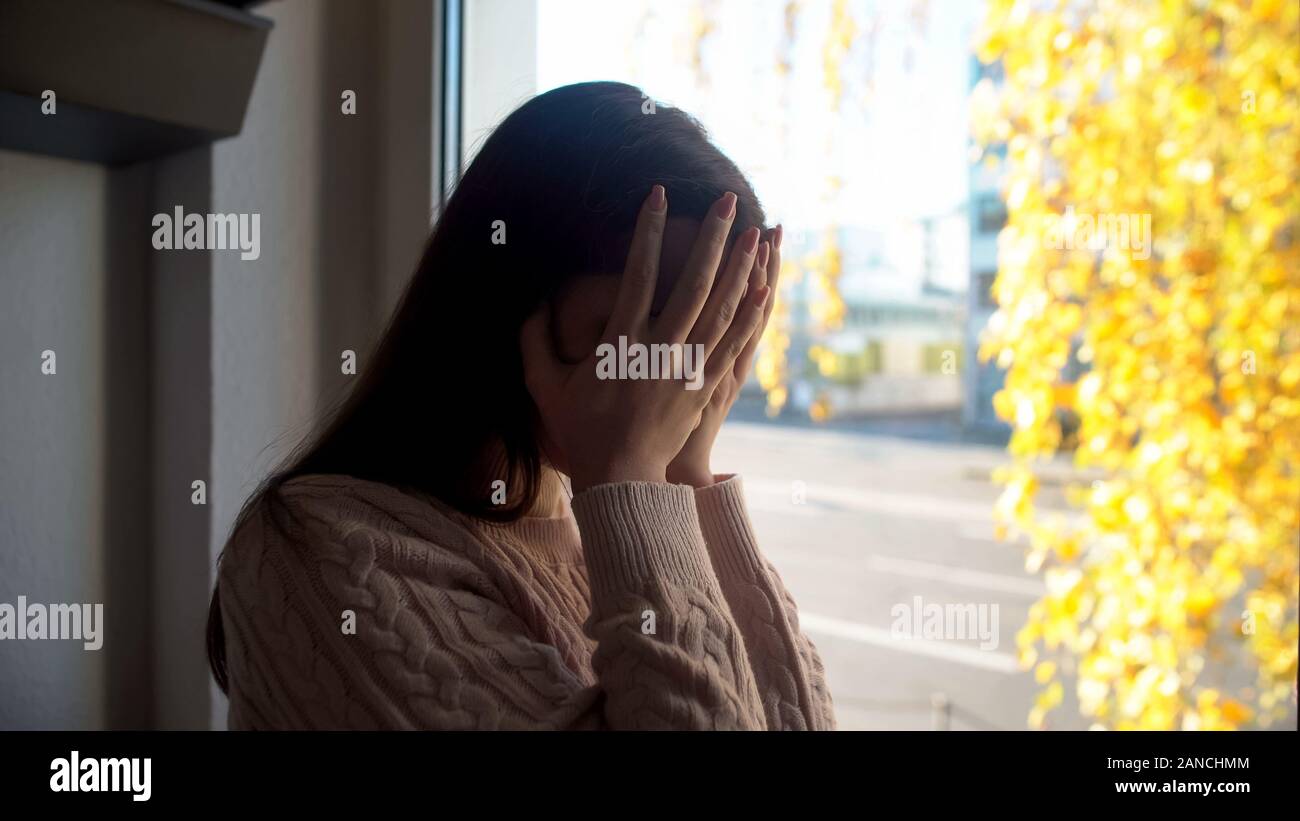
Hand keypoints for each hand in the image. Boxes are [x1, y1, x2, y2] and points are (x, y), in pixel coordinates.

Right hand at [521, 186, 768, 492]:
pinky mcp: (704, 389)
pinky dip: (747, 317)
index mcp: (620, 344)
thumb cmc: (580, 430)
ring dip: (738, 269)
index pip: (637, 275)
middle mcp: (659, 351)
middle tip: (727, 201)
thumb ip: (533, 340)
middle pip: (692, 285)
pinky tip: (762, 290)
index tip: (657, 196)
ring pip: (719, 311)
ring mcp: (686, 370)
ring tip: (755, 233)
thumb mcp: (544, 385)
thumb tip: (534, 301)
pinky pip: (731, 347)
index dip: (648, 232)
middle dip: (710, 239)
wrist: (620, 479)